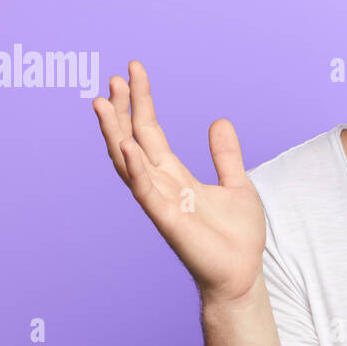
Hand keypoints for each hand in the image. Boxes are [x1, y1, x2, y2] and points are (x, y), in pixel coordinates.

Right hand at [91, 60, 266, 305]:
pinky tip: (126, 145)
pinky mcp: (167, 220)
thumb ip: (225, 155)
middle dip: (122, 109)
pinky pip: (145, 191)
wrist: (243, 274)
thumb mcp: (237, 184)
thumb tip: (219, 121)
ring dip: (115, 132)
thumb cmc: (237, 237)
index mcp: (175, 175)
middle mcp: (161, 185)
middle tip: (114, 77)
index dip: (141, 102)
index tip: (133, 70)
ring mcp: (160, 202)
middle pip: (133, 139)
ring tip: (103, 102)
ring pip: (129, 161)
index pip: (150, 131)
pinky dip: (135, 168)